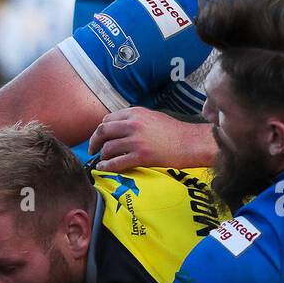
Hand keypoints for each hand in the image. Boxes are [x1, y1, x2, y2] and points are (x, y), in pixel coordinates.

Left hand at [89, 107, 214, 171]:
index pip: (108, 119)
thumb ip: (135, 119)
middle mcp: (133, 125)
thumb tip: (120, 126)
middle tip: (92, 149)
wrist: (191, 143)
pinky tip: (103, 169)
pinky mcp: (141, 157)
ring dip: (102, 156)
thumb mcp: (153, 117)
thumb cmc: (175, 132)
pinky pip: (116, 162)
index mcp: (135, 113)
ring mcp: (136, 141)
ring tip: (103, 161)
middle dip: (94, 141)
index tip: (100, 137)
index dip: (101, 130)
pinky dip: (106, 167)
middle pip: (103, 131)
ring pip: (108, 148)